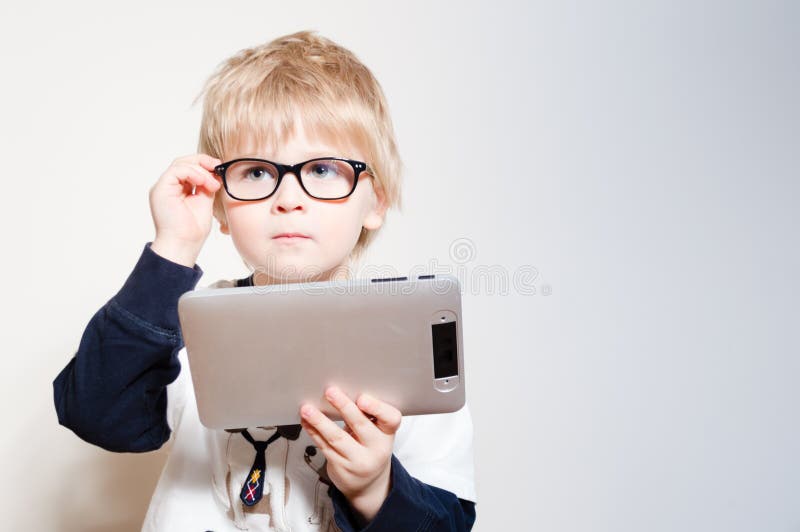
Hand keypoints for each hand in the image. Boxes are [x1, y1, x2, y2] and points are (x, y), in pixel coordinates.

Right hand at [149, 153, 221, 266]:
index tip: (219, 167)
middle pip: (183, 162)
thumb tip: (214, 172)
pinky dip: (192, 173)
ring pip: (180, 164)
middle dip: (202, 161)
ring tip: (212, 184)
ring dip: (200, 170)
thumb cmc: (193, 230)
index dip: (204, 164)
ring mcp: (163, 187)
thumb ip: (206, 186)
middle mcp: (168, 187)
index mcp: (177, 189)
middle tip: (218, 166)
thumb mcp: (204, 201)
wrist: (185, 244)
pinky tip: (203, 182)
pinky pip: (176, 171)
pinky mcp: (161, 189)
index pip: (189, 168)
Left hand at [300, 386, 401, 523]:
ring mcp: (359, 460)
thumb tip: (340, 393)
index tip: (362, 399)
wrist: (368, 483)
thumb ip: (367, 416)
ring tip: (307, 409)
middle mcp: (377, 448)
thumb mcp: (377, 433)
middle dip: (344, 407)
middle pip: (360, 425)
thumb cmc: (371, 448)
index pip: (391, 419)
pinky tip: (306, 422)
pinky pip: (325, 446)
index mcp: (388, 433)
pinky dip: (314, 431)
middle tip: (330, 392)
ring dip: (320, 421)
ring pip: (337, 438)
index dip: (377, 408)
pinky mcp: (342, 467)